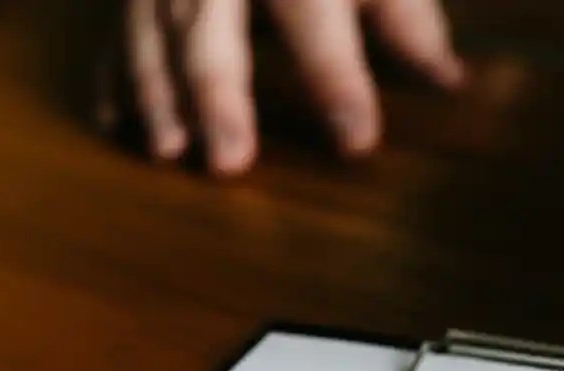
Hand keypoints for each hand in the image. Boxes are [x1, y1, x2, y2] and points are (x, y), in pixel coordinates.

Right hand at [99, 0, 465, 175]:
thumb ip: (405, 12)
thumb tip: (451, 80)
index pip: (316, 20)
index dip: (338, 79)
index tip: (357, 140)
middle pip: (211, 27)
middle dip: (217, 95)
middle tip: (229, 162)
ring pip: (150, 26)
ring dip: (156, 91)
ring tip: (170, 151)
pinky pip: (114, 22)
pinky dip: (112, 72)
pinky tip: (114, 123)